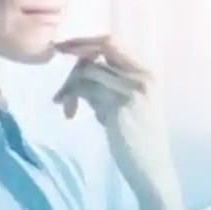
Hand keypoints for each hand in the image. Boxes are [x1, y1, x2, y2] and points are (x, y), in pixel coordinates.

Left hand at [51, 35, 184, 209]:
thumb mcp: (123, 104)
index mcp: (146, 73)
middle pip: (98, 49)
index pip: (112, 41)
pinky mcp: (120, 107)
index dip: (85, 42)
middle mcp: (142, 77)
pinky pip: (85, 90)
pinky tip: (71, 115)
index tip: (63, 49)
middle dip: (74, 63)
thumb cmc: (134, 138)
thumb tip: (77, 71)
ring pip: (88, 71)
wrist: (150, 168)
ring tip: (66, 107)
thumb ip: (106, 84)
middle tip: (59, 87)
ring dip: (69, 87)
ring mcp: (133, 91)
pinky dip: (72, 99)